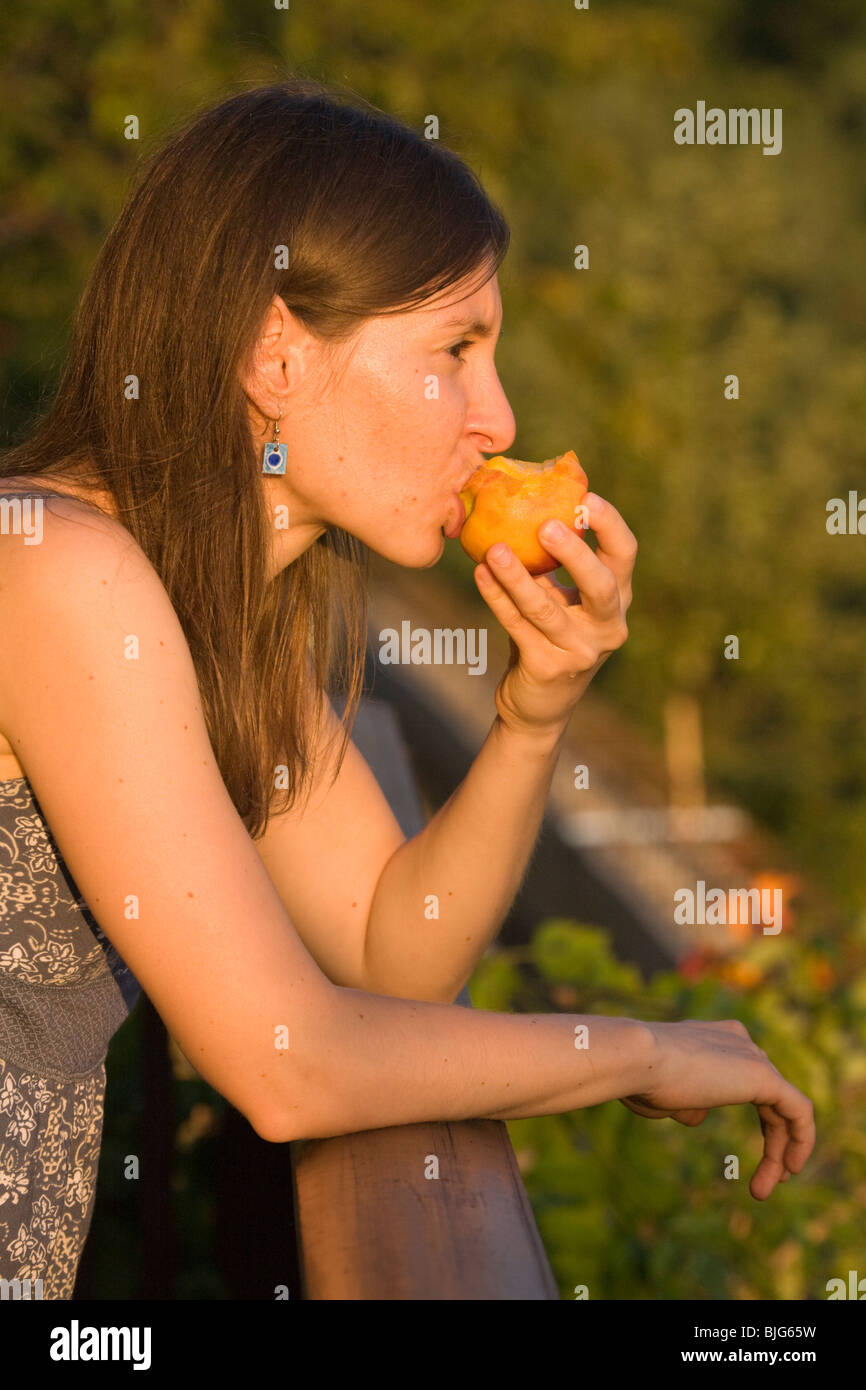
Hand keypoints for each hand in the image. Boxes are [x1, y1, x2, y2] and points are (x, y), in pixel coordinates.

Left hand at [473, 493, 636, 735]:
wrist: (538, 704)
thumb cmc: (550, 635)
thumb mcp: (562, 599)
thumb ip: (553, 564)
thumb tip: (524, 503)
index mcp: (618, 599)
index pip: (625, 555)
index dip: (609, 524)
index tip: (586, 496)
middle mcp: (608, 627)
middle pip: (599, 585)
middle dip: (574, 553)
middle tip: (545, 524)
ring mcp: (581, 651)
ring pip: (546, 608)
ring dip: (517, 576)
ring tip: (493, 549)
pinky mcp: (549, 668)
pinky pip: (517, 625)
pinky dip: (496, 597)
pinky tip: (480, 574)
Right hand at [622, 1019, 814, 1200]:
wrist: (638, 1060)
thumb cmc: (638, 1079)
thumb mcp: (662, 1095)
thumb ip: (686, 1103)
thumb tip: (700, 1116)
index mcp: (714, 1037)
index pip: (744, 1078)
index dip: (751, 1117)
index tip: (740, 1155)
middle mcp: (737, 1040)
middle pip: (769, 1095)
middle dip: (772, 1140)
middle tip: (763, 1181)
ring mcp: (752, 1055)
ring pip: (783, 1108)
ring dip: (779, 1152)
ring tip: (764, 1190)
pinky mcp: (763, 1075)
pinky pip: (798, 1111)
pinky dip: (801, 1140)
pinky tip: (790, 1168)